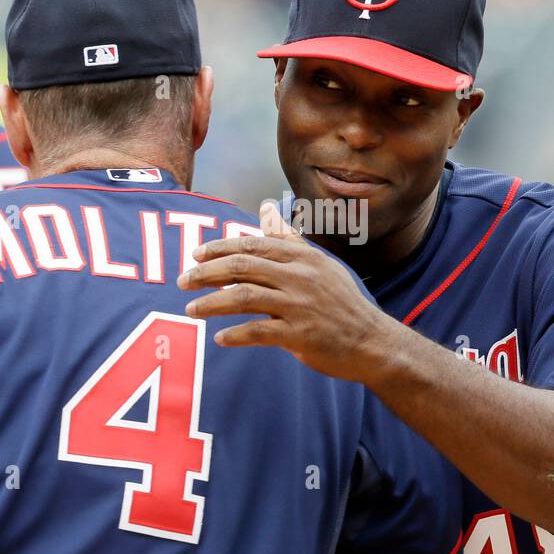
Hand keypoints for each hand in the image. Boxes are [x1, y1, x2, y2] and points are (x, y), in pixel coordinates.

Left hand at [177, 203, 394, 381]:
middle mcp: (299, 276)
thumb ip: (289, 240)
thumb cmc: (340, 303)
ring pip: (244, 297)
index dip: (219, 248)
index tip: (195, 255)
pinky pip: (259, 332)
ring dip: (212, 303)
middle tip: (183, 281)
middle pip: (242, 267)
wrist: (371, 341)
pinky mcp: (300, 334)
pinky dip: (236, 335)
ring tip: (191, 309)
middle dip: (206, 273)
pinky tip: (220, 338)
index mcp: (301, 257)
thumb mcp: (319, 264)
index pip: (251, 245)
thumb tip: (268, 211)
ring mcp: (300, 305)